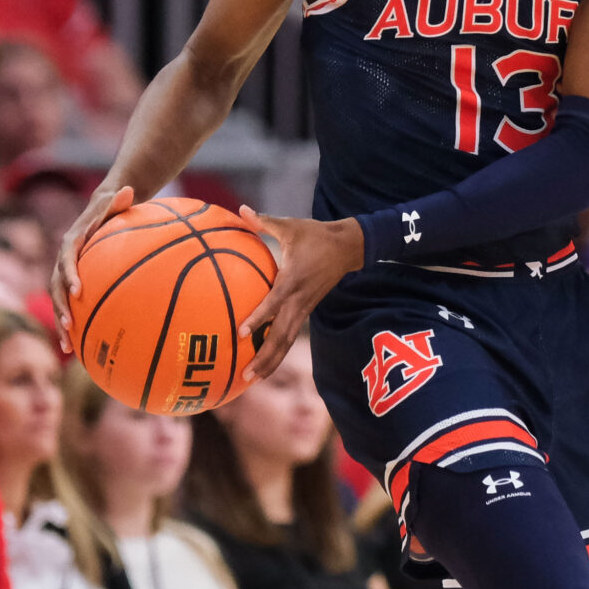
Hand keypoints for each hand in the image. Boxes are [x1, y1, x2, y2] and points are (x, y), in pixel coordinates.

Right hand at [50, 184, 134, 350]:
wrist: (103, 211)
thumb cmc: (113, 207)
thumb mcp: (117, 201)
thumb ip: (119, 200)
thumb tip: (129, 188)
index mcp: (72, 242)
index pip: (67, 260)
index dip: (69, 275)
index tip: (77, 291)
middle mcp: (65, 260)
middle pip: (55, 287)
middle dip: (61, 307)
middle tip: (70, 325)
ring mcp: (68, 274)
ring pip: (59, 302)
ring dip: (62, 323)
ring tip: (68, 346)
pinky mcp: (76, 285)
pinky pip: (72, 306)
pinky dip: (75, 325)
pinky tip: (81, 349)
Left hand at [236, 208, 362, 381]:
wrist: (349, 247)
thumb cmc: (316, 235)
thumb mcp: (290, 226)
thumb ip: (263, 221)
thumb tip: (240, 209)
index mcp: (293, 279)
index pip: (274, 302)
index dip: (259, 318)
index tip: (242, 333)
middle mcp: (299, 299)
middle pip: (282, 334)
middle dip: (265, 356)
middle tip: (245, 375)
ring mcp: (305, 307)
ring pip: (287, 340)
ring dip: (271, 360)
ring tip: (251, 379)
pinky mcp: (307, 310)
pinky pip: (290, 334)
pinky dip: (278, 350)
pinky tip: (264, 363)